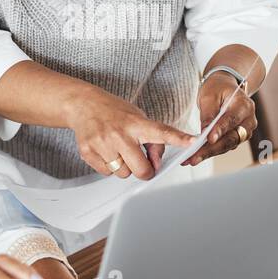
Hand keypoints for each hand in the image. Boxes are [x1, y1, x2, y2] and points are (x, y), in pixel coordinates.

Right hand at [64, 87, 192, 179]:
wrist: (83, 104)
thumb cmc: (115, 112)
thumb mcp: (138, 118)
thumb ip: (153, 141)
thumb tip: (155, 166)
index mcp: (136, 123)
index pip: (162, 132)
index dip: (179, 138)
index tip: (194, 141)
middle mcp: (120, 134)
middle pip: (141, 169)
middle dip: (144, 170)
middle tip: (140, 161)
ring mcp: (102, 143)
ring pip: (123, 174)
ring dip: (124, 167)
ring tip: (118, 149)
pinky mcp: (88, 152)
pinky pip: (106, 173)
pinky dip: (109, 166)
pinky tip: (106, 150)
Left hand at [184, 72, 257, 165]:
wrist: (225, 89)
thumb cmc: (217, 89)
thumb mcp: (209, 97)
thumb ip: (208, 115)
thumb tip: (204, 133)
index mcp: (244, 105)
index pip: (232, 120)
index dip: (220, 130)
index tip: (209, 139)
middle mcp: (249, 120)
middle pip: (231, 138)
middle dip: (212, 149)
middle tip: (195, 157)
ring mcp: (245, 131)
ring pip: (228, 145)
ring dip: (209, 153)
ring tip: (191, 160)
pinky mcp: (238, 138)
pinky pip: (225, 146)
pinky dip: (211, 151)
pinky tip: (197, 156)